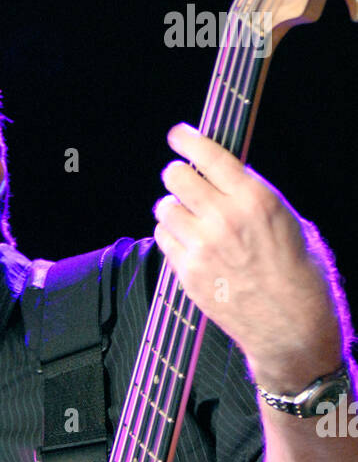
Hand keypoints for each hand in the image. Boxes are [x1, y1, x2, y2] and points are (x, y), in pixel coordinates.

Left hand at [152, 123, 343, 389]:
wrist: (291, 326)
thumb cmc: (298, 273)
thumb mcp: (288, 220)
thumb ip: (252, 197)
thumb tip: (225, 178)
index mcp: (256, 198)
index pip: (210, 156)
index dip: (188, 140)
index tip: (178, 134)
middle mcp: (225, 219)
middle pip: (176, 178)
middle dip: (177, 175)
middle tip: (181, 179)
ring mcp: (203, 248)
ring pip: (164, 209)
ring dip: (172, 208)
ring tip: (187, 217)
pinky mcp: (188, 274)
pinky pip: (163, 239)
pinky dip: (170, 235)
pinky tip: (186, 241)